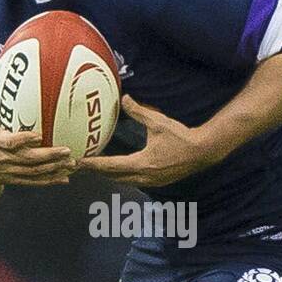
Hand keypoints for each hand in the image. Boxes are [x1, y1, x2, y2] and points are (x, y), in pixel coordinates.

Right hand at [0, 66, 76, 186]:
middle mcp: (4, 159)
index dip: (23, 140)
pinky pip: (34, 182)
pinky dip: (50, 180)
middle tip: (67, 150)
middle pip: (29, 160)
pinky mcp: (14, 179)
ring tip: (72, 163)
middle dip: (49, 156)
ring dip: (54, 169)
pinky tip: (66, 177)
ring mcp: (10, 171)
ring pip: (35, 173)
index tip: (38, 135)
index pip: (10, 142)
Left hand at [78, 96, 210, 186]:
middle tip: (80, 166)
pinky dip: (122, 177)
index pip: (111, 166)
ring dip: (109, 176)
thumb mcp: (158, 122)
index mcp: (142, 164)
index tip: (78, 163)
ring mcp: (151, 183)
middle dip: (96, 172)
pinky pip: (133, 182)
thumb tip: (124, 99)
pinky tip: (118, 172)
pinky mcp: (157, 183)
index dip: (93, 164)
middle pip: (113, 178)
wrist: (203, 151)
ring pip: (123, 182)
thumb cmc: (181, 137)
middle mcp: (144, 177)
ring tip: (95, 169)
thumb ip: (138, 112)